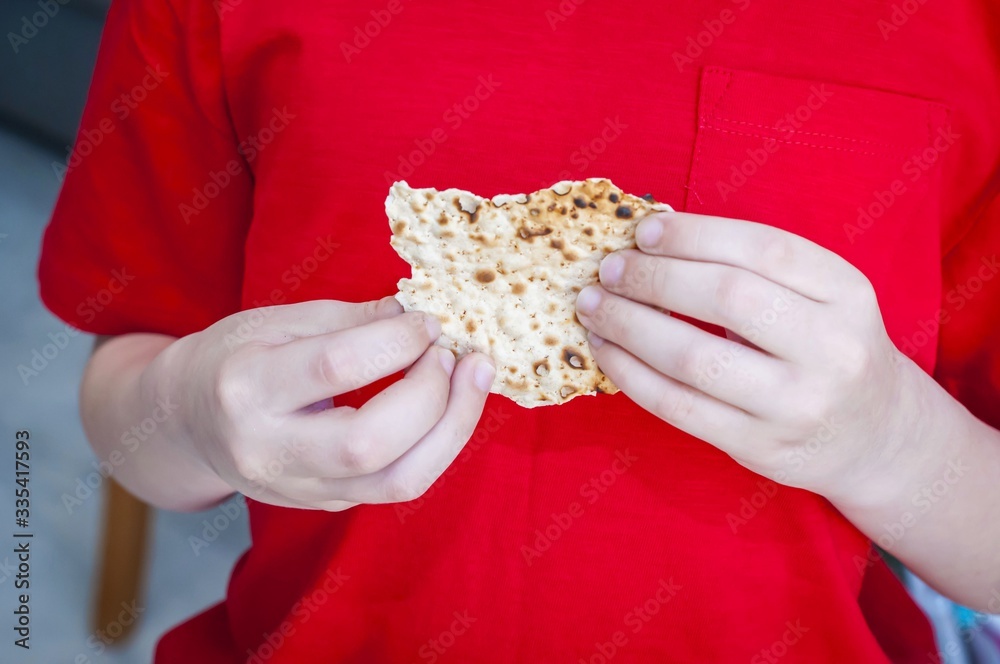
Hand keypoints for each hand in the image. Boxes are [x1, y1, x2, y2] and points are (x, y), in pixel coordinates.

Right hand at [142, 296, 495, 510]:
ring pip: (399, 480)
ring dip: (453, 427)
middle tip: (452, 351)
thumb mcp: (276, 321)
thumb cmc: (234, 357)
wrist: (185, 422)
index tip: (428, 319)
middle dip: (430, 392)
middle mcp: (268, 452)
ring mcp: (299, 490)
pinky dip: (438, 443)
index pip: (334, 367)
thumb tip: (418, 316)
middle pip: (370, 442)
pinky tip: (451, 405)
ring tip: (474, 377)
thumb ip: (350, 320)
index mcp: (244, 389)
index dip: (396, 341)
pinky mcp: (326, 504)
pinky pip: (400, 484)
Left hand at [575, 211, 922, 501]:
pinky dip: (630, 374)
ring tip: (593, 307)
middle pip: (726, 298)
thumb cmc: (827, 348)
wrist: (876, 437)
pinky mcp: (760, 446)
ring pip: (693, 358)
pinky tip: (606, 350)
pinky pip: (678, 407)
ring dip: (629, 326)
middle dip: (654, 278)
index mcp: (847, 293)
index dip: (694, 235)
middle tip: (610, 270)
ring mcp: (796, 404)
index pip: (763, 250)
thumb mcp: (822, 296)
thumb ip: (754, 267)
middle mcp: (830, 349)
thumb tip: (654, 236)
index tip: (644, 231)